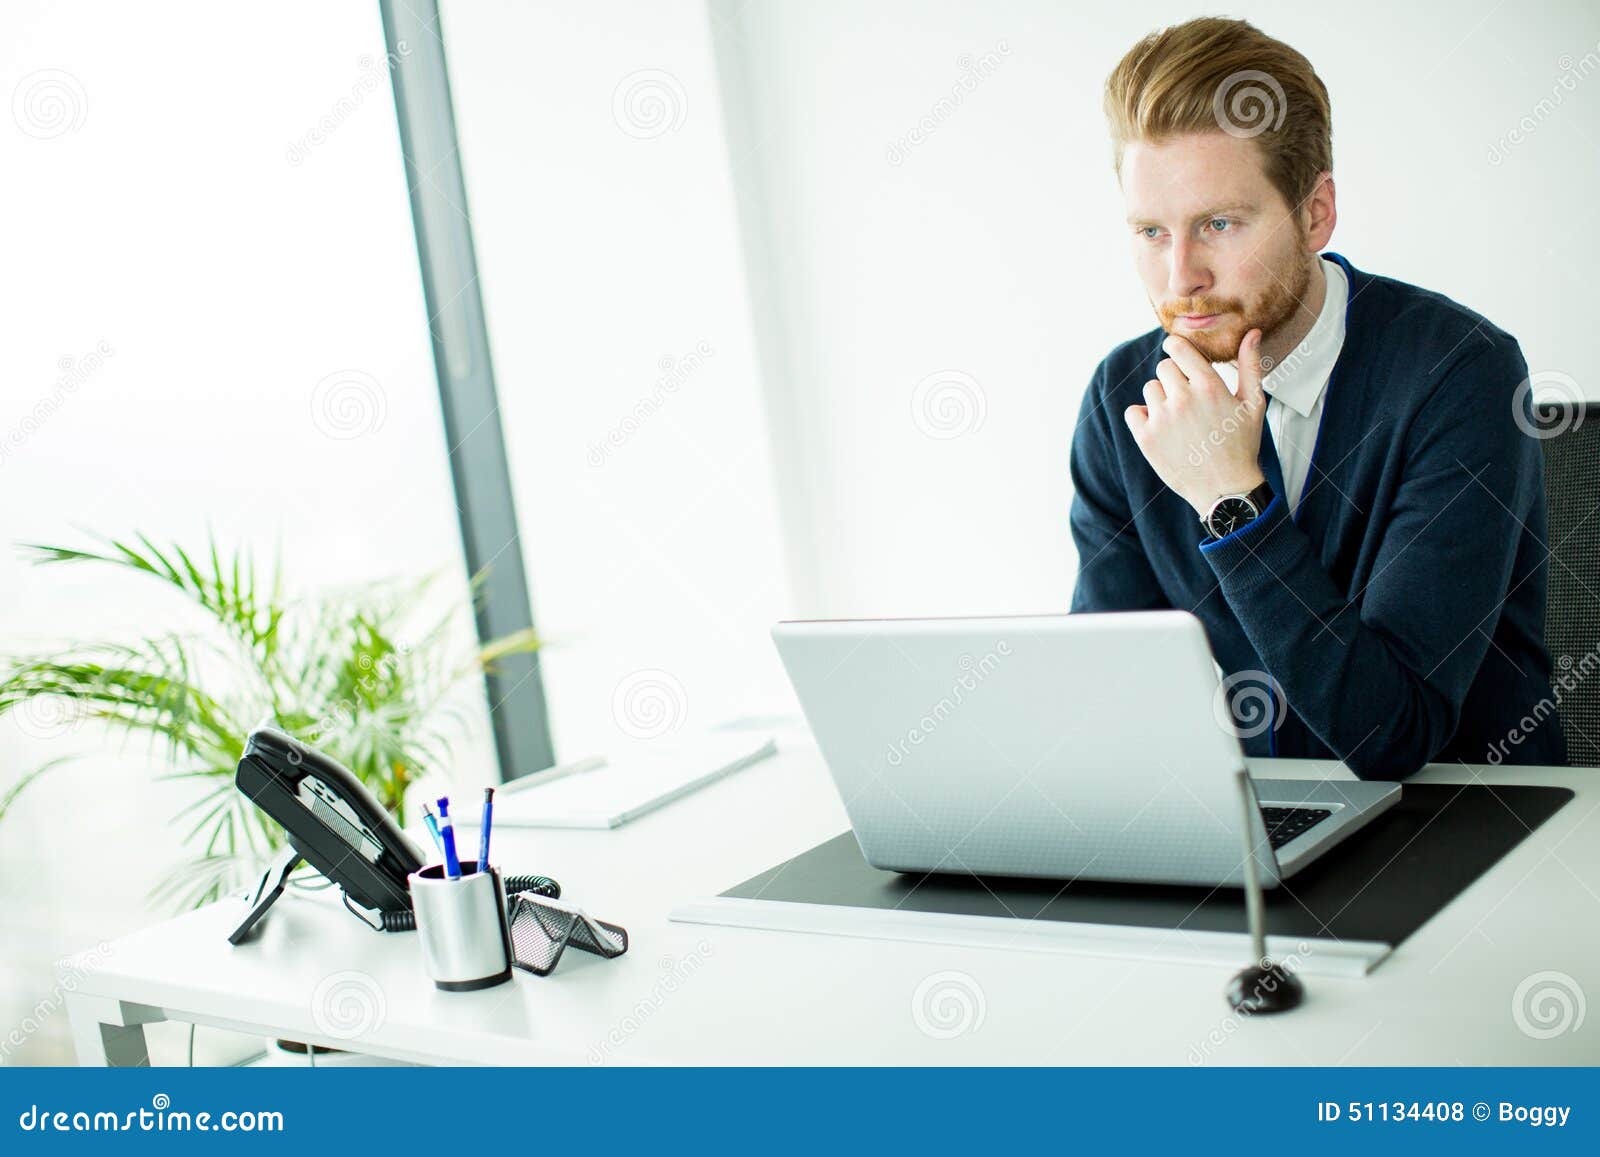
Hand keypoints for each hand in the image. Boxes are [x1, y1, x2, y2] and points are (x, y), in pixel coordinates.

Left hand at [1124, 329, 1267, 516]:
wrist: (1224, 490)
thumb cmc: (1242, 445)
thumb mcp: (1253, 404)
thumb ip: (1250, 365)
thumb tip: (1252, 332)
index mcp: (1208, 385)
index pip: (1176, 347)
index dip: (1177, 349)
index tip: (1179, 357)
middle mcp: (1183, 398)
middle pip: (1163, 368)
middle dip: (1175, 379)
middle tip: (1189, 402)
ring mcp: (1162, 418)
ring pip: (1150, 390)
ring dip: (1161, 399)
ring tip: (1180, 420)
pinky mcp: (1146, 438)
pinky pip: (1133, 412)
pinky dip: (1142, 418)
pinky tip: (1162, 429)